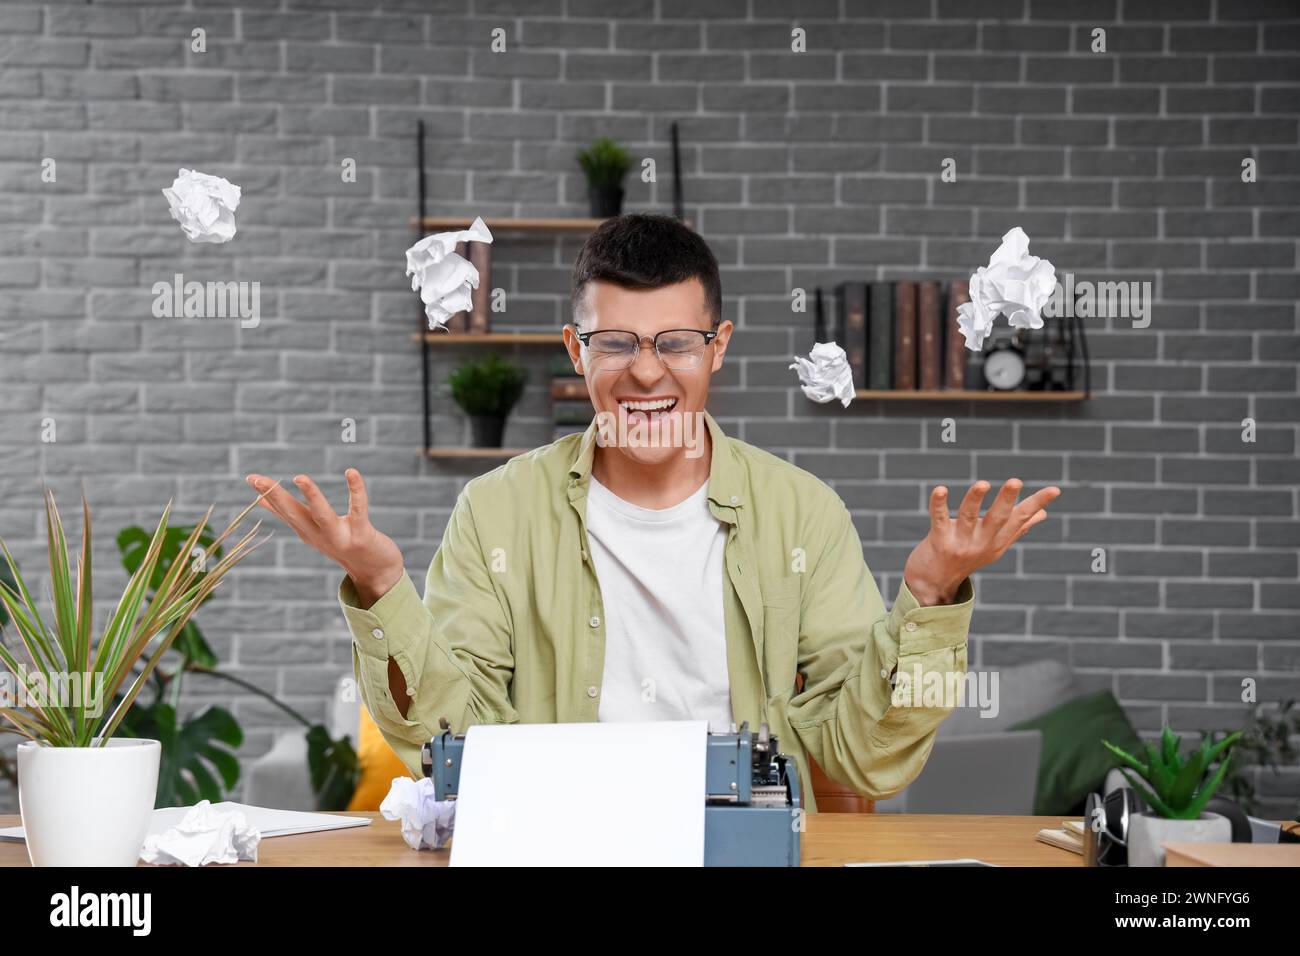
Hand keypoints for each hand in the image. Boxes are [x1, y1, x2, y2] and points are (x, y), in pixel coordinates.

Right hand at [244, 469, 403, 605]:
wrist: (376, 573)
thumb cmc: (344, 544)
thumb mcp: (313, 531)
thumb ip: (290, 515)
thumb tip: (262, 500)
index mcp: (308, 532)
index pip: (283, 511)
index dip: (267, 495)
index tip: (249, 477)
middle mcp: (320, 535)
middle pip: (294, 513)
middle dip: (275, 496)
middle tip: (256, 478)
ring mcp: (340, 536)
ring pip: (322, 514)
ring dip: (311, 496)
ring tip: (299, 477)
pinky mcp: (362, 534)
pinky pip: (358, 509)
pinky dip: (356, 490)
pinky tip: (351, 472)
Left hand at [903, 479, 1060, 604]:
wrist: (933, 584)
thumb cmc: (966, 557)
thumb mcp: (994, 546)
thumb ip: (1017, 528)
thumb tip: (1042, 514)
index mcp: (997, 542)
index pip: (1019, 520)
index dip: (1036, 505)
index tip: (1055, 490)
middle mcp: (982, 543)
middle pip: (997, 519)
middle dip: (1006, 500)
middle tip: (1016, 481)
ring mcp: (960, 543)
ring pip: (968, 517)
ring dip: (975, 499)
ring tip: (982, 484)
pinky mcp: (939, 541)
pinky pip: (939, 519)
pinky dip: (939, 504)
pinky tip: (941, 490)